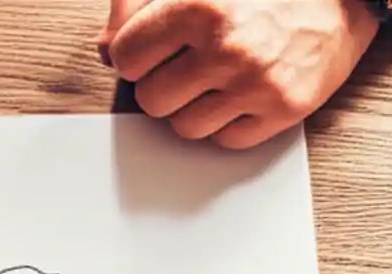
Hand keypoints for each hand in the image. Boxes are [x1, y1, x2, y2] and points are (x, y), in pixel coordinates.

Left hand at [98, 0, 378, 148]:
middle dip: (163, 82)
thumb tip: (105, 52)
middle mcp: (228, 48)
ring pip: (184, 127)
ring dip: (194, 106)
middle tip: (190, 62)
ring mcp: (258, 83)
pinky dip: (228, 123)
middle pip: (150, 99)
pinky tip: (242, 92)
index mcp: (198, 7)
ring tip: (218, 76)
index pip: (124, 59)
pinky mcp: (285, 109)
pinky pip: (225, 141)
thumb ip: (138, 4)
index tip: (156, 46)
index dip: (137, 54)